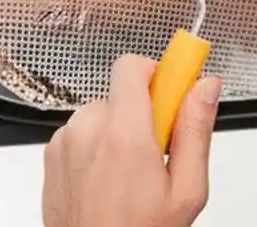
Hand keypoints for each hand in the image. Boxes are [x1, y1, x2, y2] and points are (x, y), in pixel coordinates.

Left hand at [42, 56, 220, 226]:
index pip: (132, 66)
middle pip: (122, 95)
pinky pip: (81, 134)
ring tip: (130, 175)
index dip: (156, 73)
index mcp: (123, 135)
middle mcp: (86, 131)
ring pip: (101, 116)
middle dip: (143, 115)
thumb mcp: (186, 190)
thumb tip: (206, 87)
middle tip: (157, 154)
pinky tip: (107, 182)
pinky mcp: (51, 157)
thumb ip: (195, 130)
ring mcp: (63, 144)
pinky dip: (96, 148)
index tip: (172, 90)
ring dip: (118, 133)